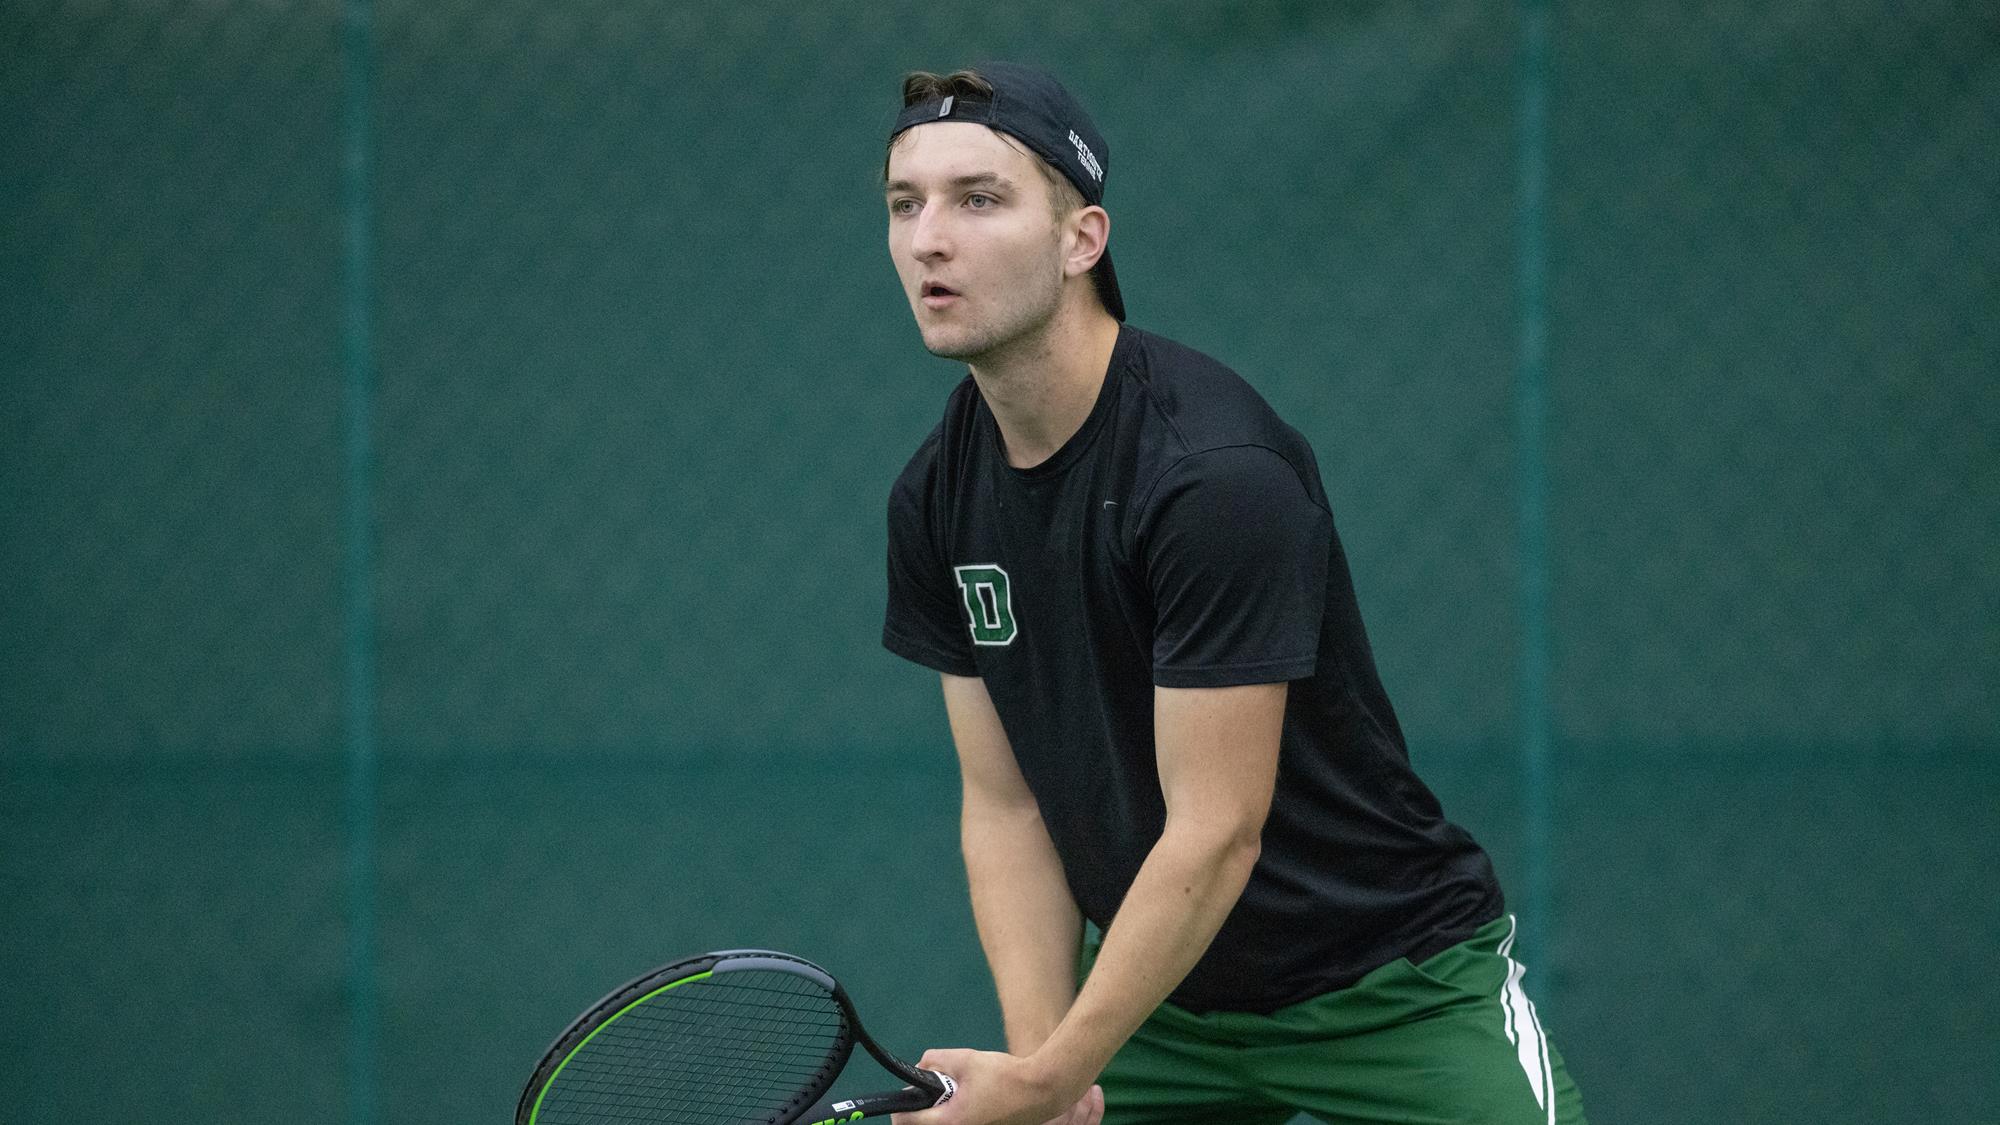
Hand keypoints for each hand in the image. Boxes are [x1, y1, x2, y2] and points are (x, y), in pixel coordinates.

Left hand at [891, 1048, 1102, 1124]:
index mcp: (950, 1122)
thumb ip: (936, 1060)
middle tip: (933, 1091)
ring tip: (955, 1094)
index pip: (906, 1121)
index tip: (911, 1091)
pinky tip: (970, 1101)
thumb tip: (921, 1065)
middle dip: (921, 1111)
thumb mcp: (965, 1059)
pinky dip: (957, 1117)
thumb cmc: (1004, 1075)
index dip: (902, 1105)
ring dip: (940, 1114)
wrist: (1042, 1091)